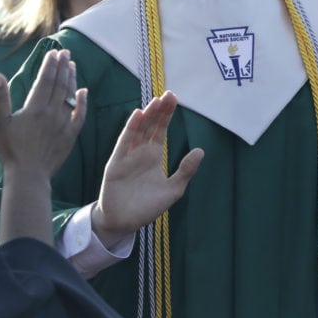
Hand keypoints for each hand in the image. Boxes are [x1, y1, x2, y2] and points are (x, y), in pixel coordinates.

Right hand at [0, 49, 86, 178]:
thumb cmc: (10, 150)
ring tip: (72, 66)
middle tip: (66, 53)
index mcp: (35, 108)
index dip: (50, 65)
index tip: (54, 52)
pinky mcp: (69, 136)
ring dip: (71, 80)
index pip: (45, 80)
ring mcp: (63, 125)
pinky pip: (79, 116)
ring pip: (70, 97)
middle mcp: (52, 113)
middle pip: (60, 85)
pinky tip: (83, 92)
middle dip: (62, 67)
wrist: (28, 176)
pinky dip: (82, 103)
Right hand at [91, 91, 203, 247]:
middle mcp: (140, 152)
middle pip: (150, 126)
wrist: (124, 223)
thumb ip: (185, 170)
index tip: (174, 99)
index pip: (160, 131)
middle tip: (169, 95)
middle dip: (159, 111)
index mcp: (153, 156)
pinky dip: (130, 129)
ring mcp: (127, 156)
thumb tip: (201, 150)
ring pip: (138, 131)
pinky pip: (124, 143)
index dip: (167, 115)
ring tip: (156, 102)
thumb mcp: (172, 189)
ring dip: (147, 116)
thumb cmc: (147, 207)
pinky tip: (137, 116)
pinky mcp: (116, 163)